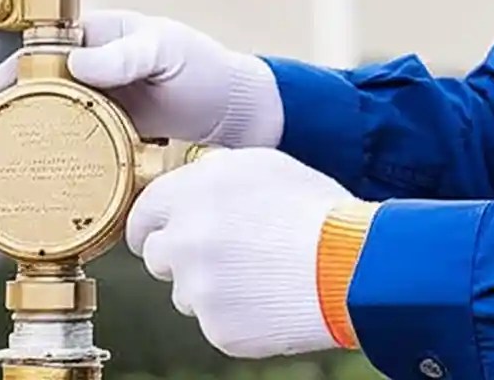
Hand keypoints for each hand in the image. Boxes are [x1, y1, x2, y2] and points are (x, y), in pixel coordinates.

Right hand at [0, 10, 282, 147]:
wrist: (235, 111)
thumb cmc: (203, 68)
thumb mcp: (168, 50)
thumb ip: (129, 54)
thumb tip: (81, 62)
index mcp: (94, 39)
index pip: (37, 55)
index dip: (2, 76)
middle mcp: (84, 72)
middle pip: (22, 91)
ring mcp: (89, 107)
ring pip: (33, 121)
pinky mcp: (100, 139)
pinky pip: (60, 145)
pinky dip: (32, 158)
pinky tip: (9, 178)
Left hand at [126, 148, 352, 358]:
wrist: (350, 266)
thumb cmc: (315, 210)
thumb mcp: (262, 165)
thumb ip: (213, 174)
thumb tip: (191, 183)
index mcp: (190, 192)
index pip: (143, 213)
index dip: (155, 225)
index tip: (163, 233)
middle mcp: (184, 239)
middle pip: (156, 256)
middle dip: (180, 257)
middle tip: (221, 255)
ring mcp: (197, 287)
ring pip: (184, 293)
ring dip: (208, 287)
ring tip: (258, 274)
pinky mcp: (216, 327)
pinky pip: (212, 322)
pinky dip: (234, 316)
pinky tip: (268, 298)